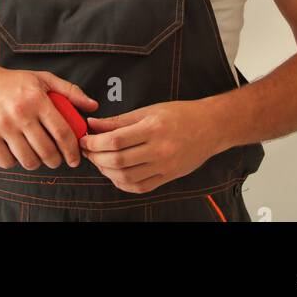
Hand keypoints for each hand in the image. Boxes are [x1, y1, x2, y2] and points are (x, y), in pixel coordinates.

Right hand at [0, 57, 98, 170]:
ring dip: (37, 163)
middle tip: (56, 159)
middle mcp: (21, 113)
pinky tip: (17, 153)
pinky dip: (14, 162)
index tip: (75, 159)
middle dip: (56, 160)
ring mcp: (3, 126)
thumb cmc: (12, 82)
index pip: (62, 132)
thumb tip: (93, 106)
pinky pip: (7, 162)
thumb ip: (69, 92)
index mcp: (37, 98)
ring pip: (28, 160)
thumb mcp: (42, 79)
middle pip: (47, 151)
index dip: (72, 150)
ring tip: (38, 156)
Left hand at [78, 100, 215, 192]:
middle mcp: (159, 149)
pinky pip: (140, 187)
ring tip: (99, 161)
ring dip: (106, 171)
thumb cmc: (180, 114)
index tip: (85, 139)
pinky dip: (122, 183)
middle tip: (87, 150)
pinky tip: (115, 174)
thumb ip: (120, 120)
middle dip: (96, 157)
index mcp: (154, 128)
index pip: (116, 140)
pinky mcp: (168, 178)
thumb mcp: (149, 109)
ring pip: (126, 177)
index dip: (95, 142)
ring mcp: (164, 166)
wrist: (210, 127)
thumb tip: (94, 124)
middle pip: (118, 160)